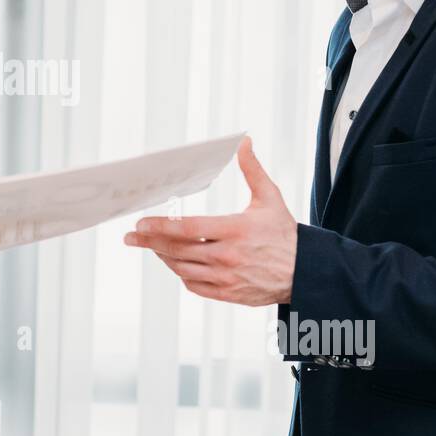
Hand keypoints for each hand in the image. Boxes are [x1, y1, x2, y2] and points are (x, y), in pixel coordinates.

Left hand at [123, 136, 296, 305]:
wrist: (305, 272)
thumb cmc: (285, 234)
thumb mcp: (270, 198)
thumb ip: (252, 170)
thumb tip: (243, 142)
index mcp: (235, 230)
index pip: (187, 228)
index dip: (160, 226)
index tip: (141, 222)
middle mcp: (227, 256)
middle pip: (177, 250)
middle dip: (149, 242)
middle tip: (130, 237)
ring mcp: (226, 277)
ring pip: (181, 269)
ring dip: (162, 257)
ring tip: (150, 246)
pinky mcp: (227, 293)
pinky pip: (194, 285)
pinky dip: (180, 274)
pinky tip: (174, 262)